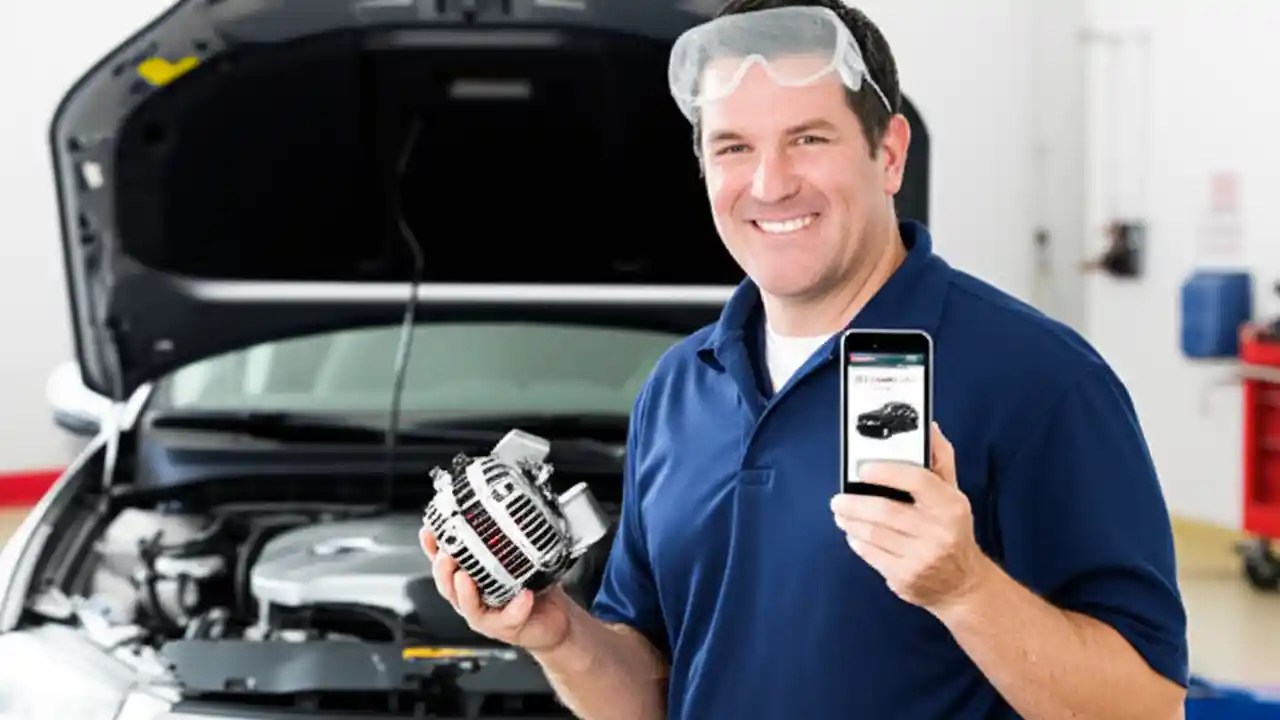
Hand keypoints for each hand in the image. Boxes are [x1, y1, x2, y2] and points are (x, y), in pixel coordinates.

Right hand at [420, 527, 573, 652]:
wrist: (555, 620)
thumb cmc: (532, 588)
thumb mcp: (514, 559)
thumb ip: (502, 540)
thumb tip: (498, 507)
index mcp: (470, 581)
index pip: (444, 564)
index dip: (432, 550)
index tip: (428, 533)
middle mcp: (473, 600)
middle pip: (448, 587)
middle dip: (442, 571)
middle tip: (446, 556)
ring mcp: (488, 616)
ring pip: (468, 607)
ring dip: (464, 592)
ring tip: (466, 578)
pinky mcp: (508, 628)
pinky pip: (508, 618)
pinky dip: (515, 608)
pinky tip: (524, 596)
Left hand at [831, 422, 993, 613]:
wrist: (962, 584)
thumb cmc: (953, 531)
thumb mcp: (953, 494)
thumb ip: (939, 460)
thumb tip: (928, 427)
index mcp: (950, 506)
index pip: (917, 480)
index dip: (887, 471)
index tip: (863, 469)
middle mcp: (938, 532)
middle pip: (885, 511)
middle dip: (854, 503)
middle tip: (838, 499)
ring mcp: (921, 557)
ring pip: (873, 534)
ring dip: (850, 521)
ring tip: (842, 513)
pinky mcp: (905, 577)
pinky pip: (871, 554)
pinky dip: (857, 541)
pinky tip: (854, 534)